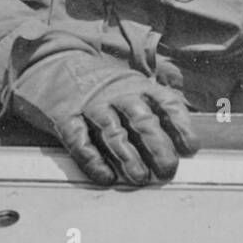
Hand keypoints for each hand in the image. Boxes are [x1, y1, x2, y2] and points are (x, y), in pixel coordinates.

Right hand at [7, 50, 198, 185]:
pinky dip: (93, 160)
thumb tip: (187, 140)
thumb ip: (157, 106)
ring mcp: (91, 105)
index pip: (165, 102)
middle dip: (157, 144)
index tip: (191, 148)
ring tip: (141, 178)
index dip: (181, 125)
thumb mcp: (131, 85)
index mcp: (137, 86)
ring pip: (113, 131)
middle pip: (141, 119)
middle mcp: (116, 94)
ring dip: (128, 156)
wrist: (50, 64)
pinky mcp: (65, 116)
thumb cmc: (101, 87)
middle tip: (168, 168)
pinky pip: (79, 140)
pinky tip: (105, 177)